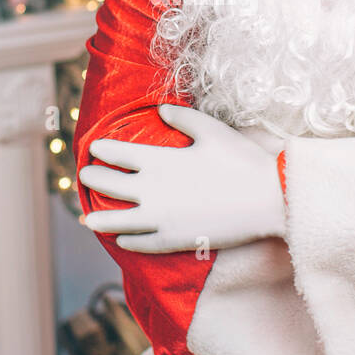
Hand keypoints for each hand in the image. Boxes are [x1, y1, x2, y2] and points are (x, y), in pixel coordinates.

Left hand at [78, 104, 286, 253]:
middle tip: (85, 177)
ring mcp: (160, 219)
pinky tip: (122, 240)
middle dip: (94, 180)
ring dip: (100, 219)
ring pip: (117, 222)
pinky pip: (141, 243)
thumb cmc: (242, 160)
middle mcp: (152, 191)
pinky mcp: (173, 241)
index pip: (118, 154)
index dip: (103, 151)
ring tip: (87, 219)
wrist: (268, 200)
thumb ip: (182, 117)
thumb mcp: (211, 130)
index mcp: (159, 161)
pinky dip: (128, 241)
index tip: (94, 150)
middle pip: (110, 186)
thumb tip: (161, 110)